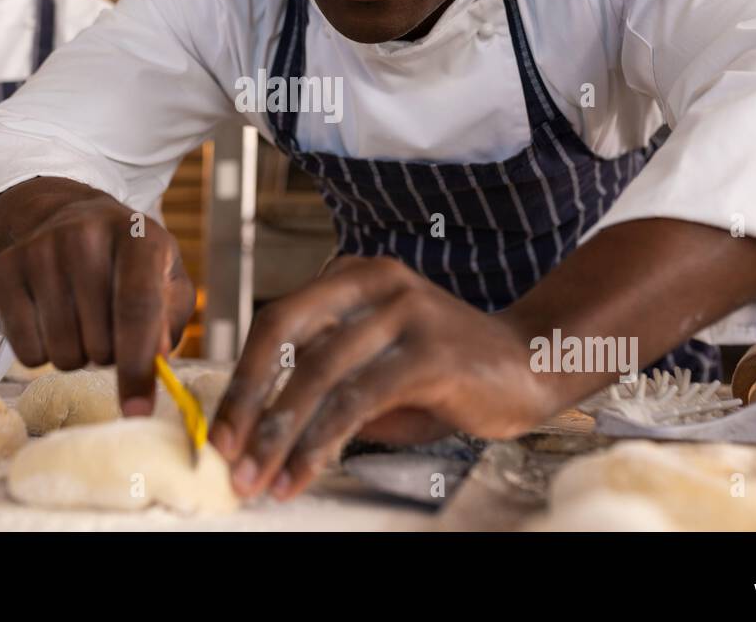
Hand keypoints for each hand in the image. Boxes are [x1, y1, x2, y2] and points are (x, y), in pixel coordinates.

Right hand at [0, 178, 194, 412]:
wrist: (74, 219)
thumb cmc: (133, 265)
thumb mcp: (168, 285)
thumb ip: (169, 326)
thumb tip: (153, 367)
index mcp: (139, 237)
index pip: (137, 308)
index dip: (138, 367)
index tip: (138, 413)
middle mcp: (87, 234)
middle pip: (99, 342)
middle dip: (112, 356)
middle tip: (111, 330)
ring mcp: (41, 248)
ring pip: (62, 353)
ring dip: (79, 356)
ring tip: (84, 323)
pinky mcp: (6, 268)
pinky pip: (25, 351)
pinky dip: (43, 353)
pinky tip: (53, 321)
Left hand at [209, 255, 542, 501]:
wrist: (534, 362)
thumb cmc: (449, 371)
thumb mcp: (379, 367)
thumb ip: (330, 386)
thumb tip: (264, 434)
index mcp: (354, 276)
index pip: (278, 319)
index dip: (242, 375)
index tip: (222, 429)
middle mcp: (374, 281)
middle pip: (284, 330)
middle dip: (247, 398)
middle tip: (226, 454)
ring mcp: (404, 312)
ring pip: (317, 371)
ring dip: (279, 432)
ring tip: (258, 479)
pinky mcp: (429, 352)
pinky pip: (357, 399)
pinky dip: (321, 441)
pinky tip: (302, 473)